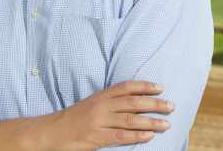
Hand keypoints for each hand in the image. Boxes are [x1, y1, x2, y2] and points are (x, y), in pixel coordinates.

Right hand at [40, 80, 173, 149]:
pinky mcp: (97, 137)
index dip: (144, 86)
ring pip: (130, 119)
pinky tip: (148, 135)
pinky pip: (120, 136)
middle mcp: (101, 106)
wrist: (52, 131)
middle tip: (171, 106)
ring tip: (166, 124)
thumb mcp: (91, 104)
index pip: (126, 87)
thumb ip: (110, 102)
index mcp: (101, 96)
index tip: (160, 87)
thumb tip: (133, 101)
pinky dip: (136, 135)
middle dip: (154, 104)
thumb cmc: (73, 119)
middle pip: (132, 102)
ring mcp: (99, 122)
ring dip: (150, 122)